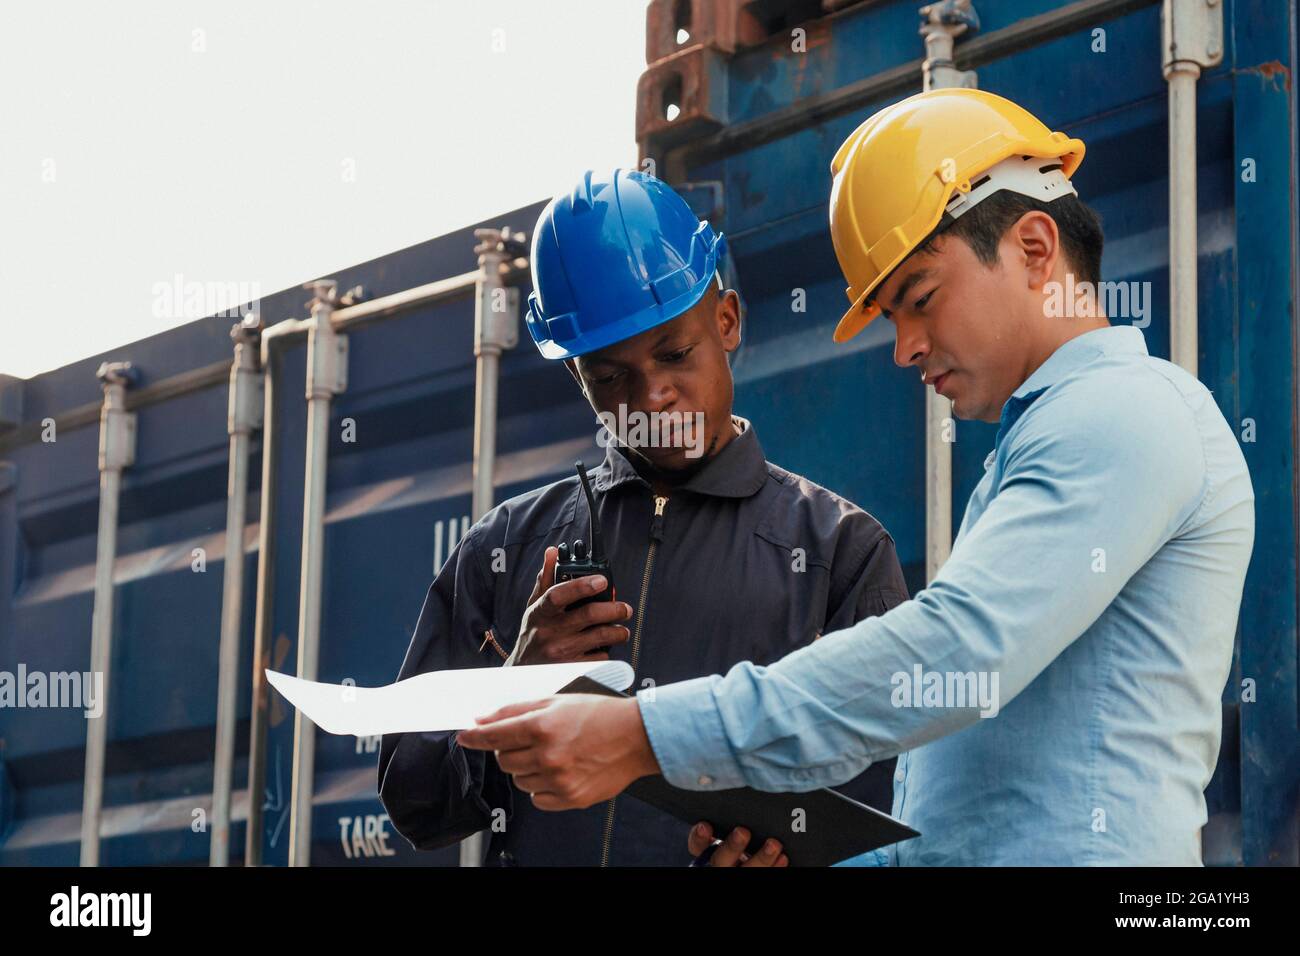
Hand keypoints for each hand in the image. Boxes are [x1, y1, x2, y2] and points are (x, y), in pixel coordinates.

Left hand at [457, 695, 659, 809]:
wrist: (636, 737)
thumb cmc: (599, 714)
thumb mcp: (556, 701)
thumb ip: (516, 710)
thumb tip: (483, 720)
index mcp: (542, 726)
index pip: (494, 736)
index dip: (474, 737)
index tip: (465, 737)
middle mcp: (548, 755)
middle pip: (504, 760)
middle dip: (509, 750)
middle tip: (530, 740)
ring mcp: (558, 780)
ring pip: (519, 780)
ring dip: (527, 768)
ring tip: (552, 754)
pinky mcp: (569, 798)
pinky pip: (537, 798)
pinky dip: (542, 787)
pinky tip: (559, 771)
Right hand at [507, 546, 632, 664]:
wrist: (523, 671)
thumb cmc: (533, 634)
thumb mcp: (534, 606)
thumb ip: (546, 579)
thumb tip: (552, 552)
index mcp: (540, 612)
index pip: (558, 594)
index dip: (581, 585)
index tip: (601, 580)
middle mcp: (549, 631)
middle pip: (588, 614)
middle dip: (614, 609)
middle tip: (625, 608)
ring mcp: (561, 651)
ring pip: (600, 636)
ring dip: (618, 631)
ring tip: (622, 630)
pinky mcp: (571, 668)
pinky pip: (599, 657)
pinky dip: (608, 651)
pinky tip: (606, 647)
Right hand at [688, 822, 787, 866]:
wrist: (751, 855)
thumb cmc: (743, 829)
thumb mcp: (728, 823)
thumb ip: (730, 814)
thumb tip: (736, 782)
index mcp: (709, 850)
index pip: (697, 845)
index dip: (699, 837)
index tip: (705, 825)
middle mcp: (721, 863)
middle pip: (721, 859)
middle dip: (732, 846)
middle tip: (743, 832)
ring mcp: (738, 871)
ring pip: (746, 870)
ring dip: (761, 858)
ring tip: (774, 844)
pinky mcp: (755, 875)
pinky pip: (765, 874)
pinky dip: (775, 866)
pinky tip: (783, 857)